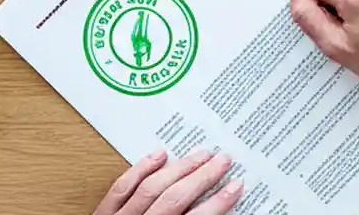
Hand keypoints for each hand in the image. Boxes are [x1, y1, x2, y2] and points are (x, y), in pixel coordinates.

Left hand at [92, 149, 241, 214]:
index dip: (219, 202)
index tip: (235, 187)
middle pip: (175, 198)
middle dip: (203, 177)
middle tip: (223, 161)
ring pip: (152, 188)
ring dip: (179, 168)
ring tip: (199, 155)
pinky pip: (122, 188)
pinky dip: (141, 169)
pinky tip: (158, 156)